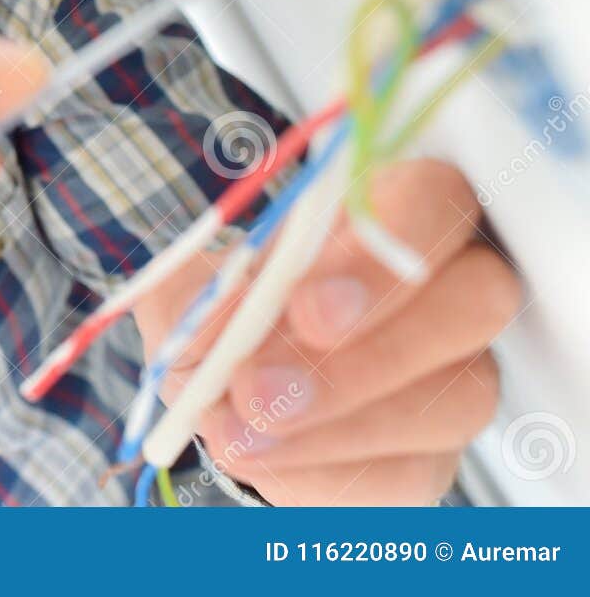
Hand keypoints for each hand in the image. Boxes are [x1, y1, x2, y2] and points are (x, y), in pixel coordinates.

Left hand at [133, 158, 522, 504]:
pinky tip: (260, 457)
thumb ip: (200, 295)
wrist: (221, 397)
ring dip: (340, 419)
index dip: (385, 252)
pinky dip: (325, 470)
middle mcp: (448, 285)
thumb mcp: (188, 292)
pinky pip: (411, 471)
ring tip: (240, 425)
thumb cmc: (221, 317)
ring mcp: (456, 376)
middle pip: (480, 298)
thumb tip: (225, 316)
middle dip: (376, 348)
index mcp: (390, 211)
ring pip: (459, 398)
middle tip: (265, 383)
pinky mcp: (433, 456)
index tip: (303, 306)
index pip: (434, 197)